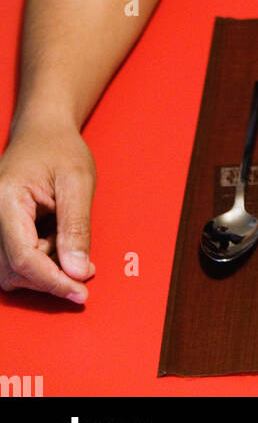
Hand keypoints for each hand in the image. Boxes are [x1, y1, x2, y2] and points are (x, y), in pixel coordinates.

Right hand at [0, 119, 95, 303]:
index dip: (53, 280)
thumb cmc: (60, 149)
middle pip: (14, 270)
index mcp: (5, 200)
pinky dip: (39, 260)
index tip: (81, 291)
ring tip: (67, 238)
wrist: (43, 131)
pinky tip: (56, 239)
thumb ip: (76, 227)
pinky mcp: (1, 231)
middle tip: (85, 266)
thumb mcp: (77, 181)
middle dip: (51, 275)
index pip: (23, 257)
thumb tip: (78, 272)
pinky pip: (14, 260)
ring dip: (45, 268)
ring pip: (12, 270)